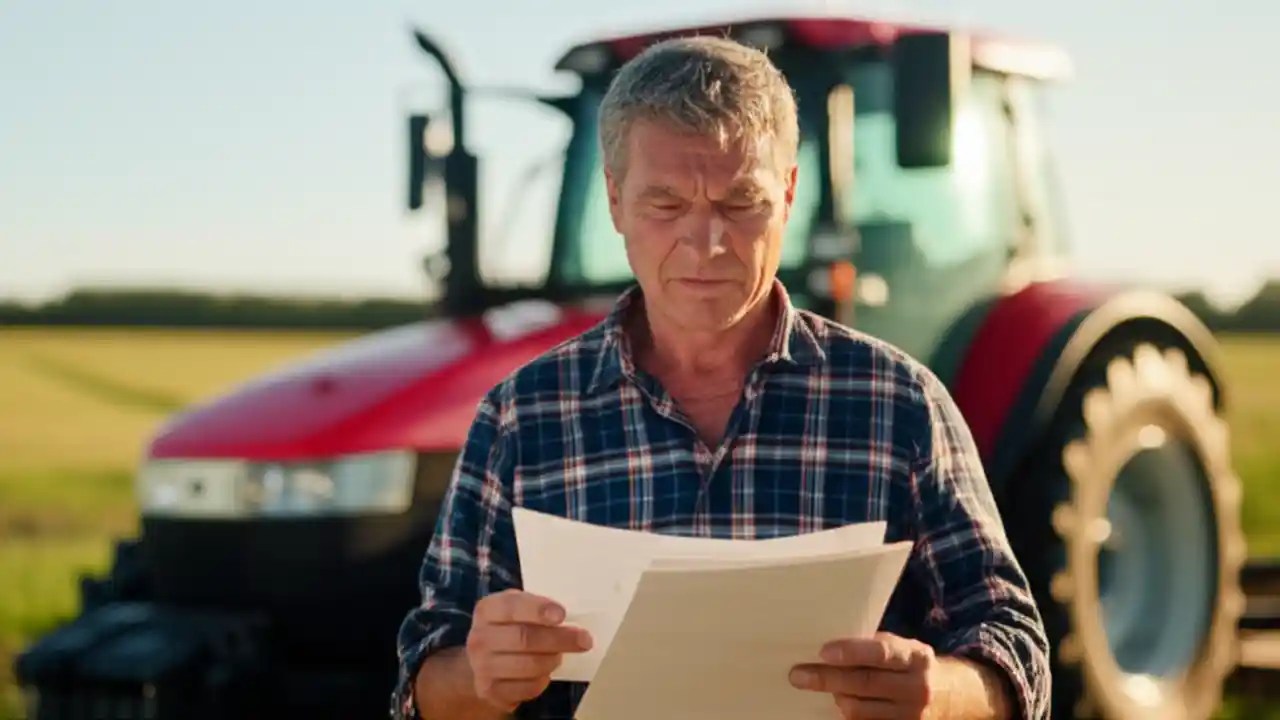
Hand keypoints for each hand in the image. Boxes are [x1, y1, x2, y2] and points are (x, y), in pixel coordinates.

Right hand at [466, 589, 593, 712]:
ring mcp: (483, 667)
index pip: (512, 606)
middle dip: (559, 639)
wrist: (483, 661)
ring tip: (560, 655)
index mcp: (487, 610)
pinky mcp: (491, 691)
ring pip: (529, 665)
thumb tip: (570, 618)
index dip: (538, 609)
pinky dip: (542, 680)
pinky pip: (527, 688)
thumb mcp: (517, 609)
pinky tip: (545, 672)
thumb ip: (537, 608)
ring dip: (552, 660)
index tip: (561, 614)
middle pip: (524, 638)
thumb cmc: (509, 628)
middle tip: (584, 639)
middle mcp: (480, 638)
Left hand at [789, 632, 937, 718]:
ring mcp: (911, 716)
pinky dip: (847, 715)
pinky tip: (839, 703)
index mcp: (916, 657)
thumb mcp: (902, 649)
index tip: (823, 652)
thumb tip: (828, 649)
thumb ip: (874, 647)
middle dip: (827, 678)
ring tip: (825, 686)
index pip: (881, 653)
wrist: (950, 698)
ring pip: (859, 710)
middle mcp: (918, 688)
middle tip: (798, 674)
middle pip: (864, 684)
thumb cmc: (910, 666)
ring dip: (837, 697)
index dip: (851, 652)